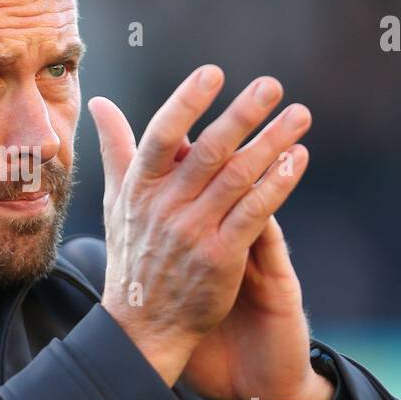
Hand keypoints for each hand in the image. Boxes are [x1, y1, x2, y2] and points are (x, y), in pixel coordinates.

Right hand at [88, 66, 310, 388]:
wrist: (142, 327)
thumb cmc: (132, 256)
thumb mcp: (118, 201)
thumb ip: (115, 148)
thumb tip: (102, 103)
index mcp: (139, 189)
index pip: (162, 136)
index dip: (186, 102)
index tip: (213, 72)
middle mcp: (165, 207)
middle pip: (208, 151)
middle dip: (242, 115)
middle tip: (272, 85)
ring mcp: (193, 233)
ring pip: (238, 178)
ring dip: (272, 144)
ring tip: (299, 116)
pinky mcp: (221, 257)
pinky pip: (255, 213)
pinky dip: (277, 185)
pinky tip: (297, 160)